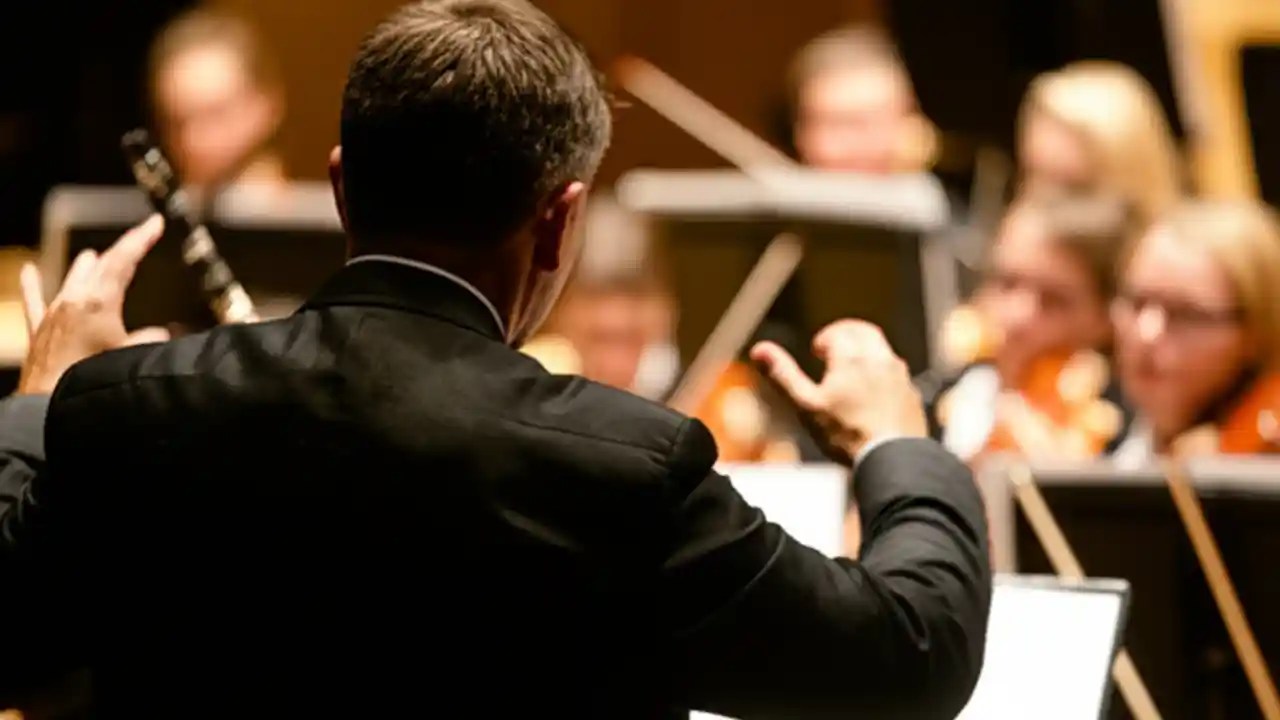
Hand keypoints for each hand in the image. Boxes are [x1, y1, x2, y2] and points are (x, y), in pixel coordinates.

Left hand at [17, 215, 169, 394]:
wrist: (49, 407)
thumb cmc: (89, 381)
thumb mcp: (131, 358)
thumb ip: (150, 341)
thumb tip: (162, 334)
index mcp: (99, 302)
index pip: (124, 260)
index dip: (141, 239)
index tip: (155, 222)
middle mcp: (73, 301)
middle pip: (101, 266)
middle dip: (122, 250)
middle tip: (140, 236)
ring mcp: (54, 314)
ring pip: (72, 279)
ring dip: (85, 265)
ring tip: (93, 254)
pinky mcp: (39, 331)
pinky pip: (35, 301)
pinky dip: (32, 284)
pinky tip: (28, 271)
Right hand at [750, 320, 926, 460]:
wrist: (893, 459)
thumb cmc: (847, 434)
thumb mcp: (806, 406)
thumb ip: (783, 375)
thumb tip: (759, 349)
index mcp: (852, 357)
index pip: (837, 332)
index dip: (824, 339)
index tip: (817, 349)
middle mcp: (880, 359)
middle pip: (864, 332)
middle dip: (847, 334)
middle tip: (835, 346)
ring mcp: (900, 376)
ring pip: (883, 350)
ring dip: (866, 350)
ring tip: (852, 368)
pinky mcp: (912, 394)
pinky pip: (897, 372)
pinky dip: (883, 371)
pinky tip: (874, 392)